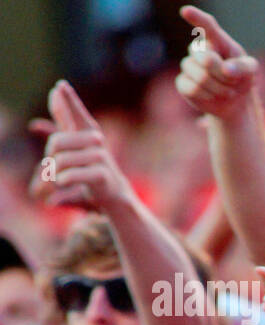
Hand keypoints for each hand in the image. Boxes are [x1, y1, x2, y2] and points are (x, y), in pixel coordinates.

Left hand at [35, 81, 132, 210]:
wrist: (115, 194)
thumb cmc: (93, 169)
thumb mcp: (77, 146)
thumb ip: (63, 123)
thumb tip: (43, 109)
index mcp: (89, 133)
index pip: (77, 114)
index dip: (69, 100)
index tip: (60, 85)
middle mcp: (96, 142)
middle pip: (57, 141)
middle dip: (50, 155)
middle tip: (52, 165)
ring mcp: (101, 158)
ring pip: (63, 160)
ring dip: (56, 172)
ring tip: (59, 178)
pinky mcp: (103, 176)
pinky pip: (72, 175)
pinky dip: (64, 180)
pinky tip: (64, 183)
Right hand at [175, 5, 258, 119]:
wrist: (233, 102)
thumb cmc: (241, 79)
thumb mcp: (249, 71)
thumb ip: (242, 67)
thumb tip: (226, 69)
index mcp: (217, 41)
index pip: (207, 26)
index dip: (196, 18)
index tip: (186, 11)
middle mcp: (200, 49)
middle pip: (206, 59)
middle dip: (224, 75)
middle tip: (234, 81)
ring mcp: (189, 65)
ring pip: (201, 77)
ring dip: (219, 89)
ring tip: (227, 90)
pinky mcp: (183, 82)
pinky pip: (193, 89)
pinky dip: (209, 96)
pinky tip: (213, 95)